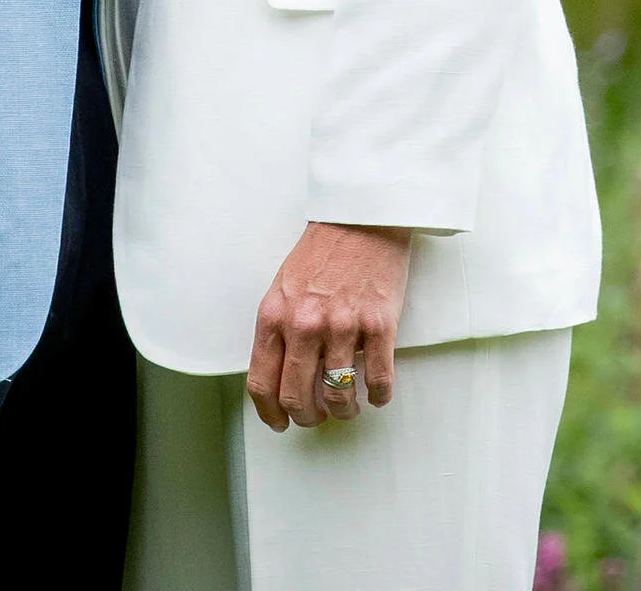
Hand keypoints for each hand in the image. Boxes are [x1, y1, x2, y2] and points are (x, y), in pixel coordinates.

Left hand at [247, 222, 410, 430]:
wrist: (360, 217)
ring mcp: (343, 325)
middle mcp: (304, 323)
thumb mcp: (284, 287)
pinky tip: (376, 393)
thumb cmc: (323, 252)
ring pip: (339, 395)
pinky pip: (378, 380)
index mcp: (274, 315)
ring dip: (343, 410)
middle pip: (297, 398)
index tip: (279, 423)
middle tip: (317, 415)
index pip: (261, 382)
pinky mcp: (378, 324)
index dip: (269, 413)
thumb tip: (283, 376)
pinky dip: (378, 396)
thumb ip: (280, 329)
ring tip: (348, 405)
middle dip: (308, 417)